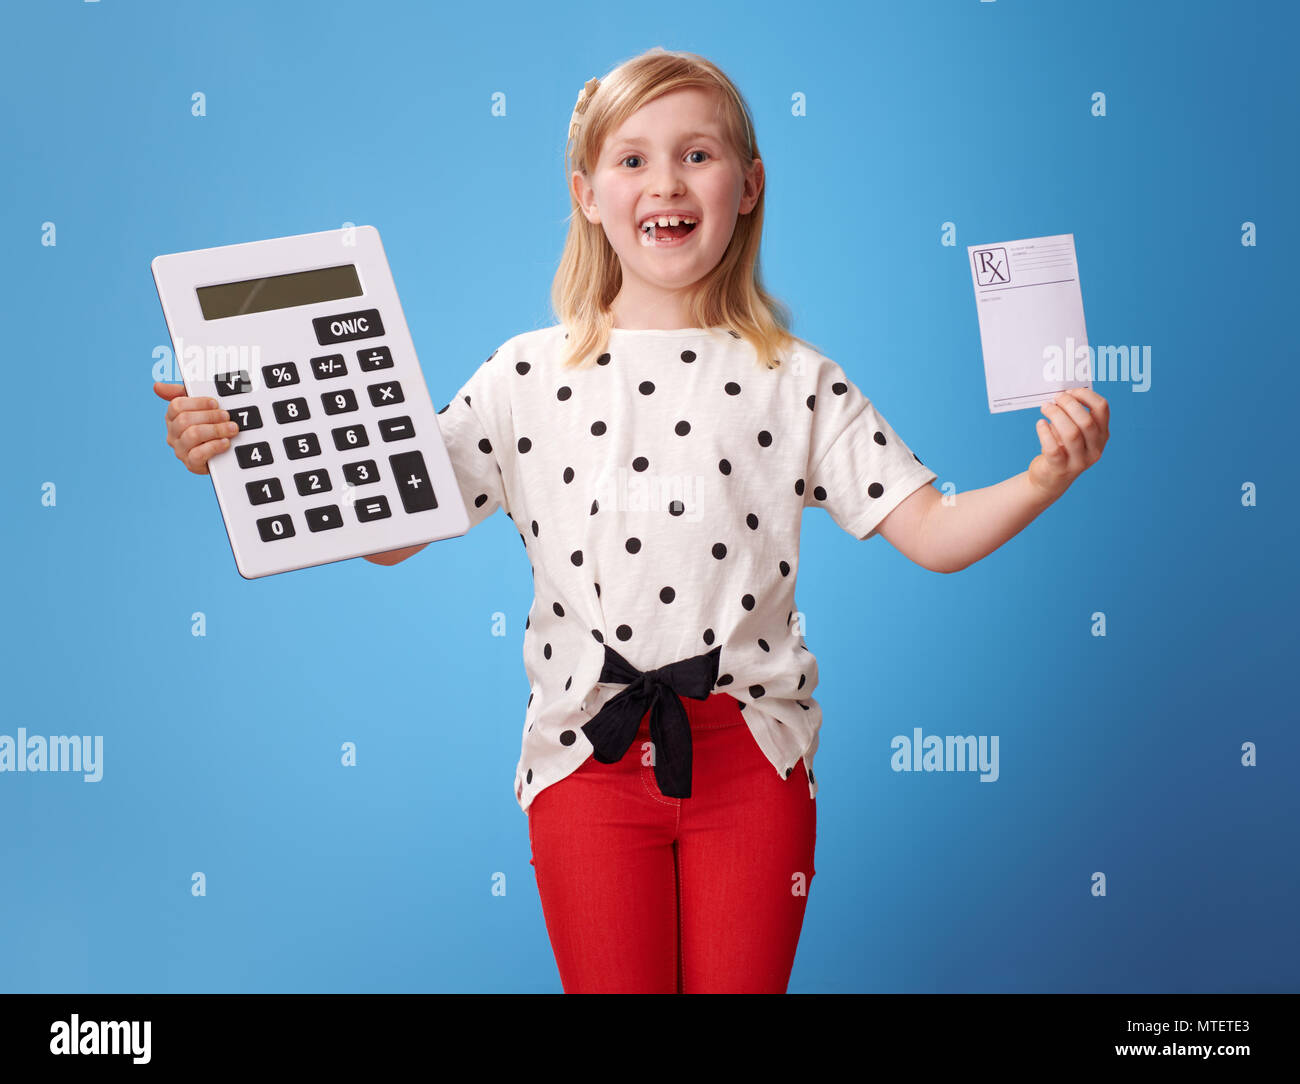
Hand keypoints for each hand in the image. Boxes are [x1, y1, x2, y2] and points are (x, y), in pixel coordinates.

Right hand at [153, 381, 240, 474]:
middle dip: (210, 416)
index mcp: (172, 418)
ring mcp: (181, 450)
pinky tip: (225, 442)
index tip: (215, 403)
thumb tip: (157, 386)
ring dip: (216, 430)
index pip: (176, 406)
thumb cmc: (208, 425)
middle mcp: (173, 434)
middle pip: (185, 420)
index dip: (197, 403)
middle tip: (226, 416)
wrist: (221, 453)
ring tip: (231, 429)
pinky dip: (214, 446)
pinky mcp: (191, 464)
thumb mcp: (198, 406)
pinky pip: (198, 455)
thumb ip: (182, 393)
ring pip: (192, 435)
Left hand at [1029, 386, 1109, 500]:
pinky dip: (1045, 432)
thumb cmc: (1062, 449)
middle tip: (1055, 398)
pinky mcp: (1061, 468)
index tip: (1070, 391)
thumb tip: (1062, 394)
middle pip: (1086, 421)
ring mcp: (1079, 461)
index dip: (1085, 395)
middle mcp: (1095, 449)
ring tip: (1045, 407)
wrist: (1050, 480)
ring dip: (1056, 415)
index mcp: (1102, 435)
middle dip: (1069, 404)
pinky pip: (1053, 448)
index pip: (1102, 409)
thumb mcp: (1074, 432)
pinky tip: (1040, 423)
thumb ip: (1073, 415)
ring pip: (1071, 433)